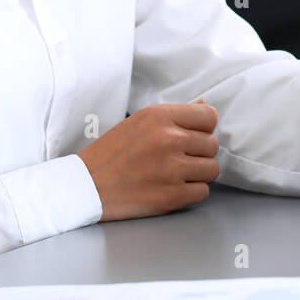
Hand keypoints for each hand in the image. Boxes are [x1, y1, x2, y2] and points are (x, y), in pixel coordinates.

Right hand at [77, 98, 219, 221]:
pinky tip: (172, 188)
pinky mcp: (173, 195)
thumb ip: (173, 116)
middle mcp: (169, 139)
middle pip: (212, 144)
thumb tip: (204, 104)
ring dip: (197, 173)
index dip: (204, 128)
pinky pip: (203, 192)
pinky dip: (191, 192)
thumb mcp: (139, 122)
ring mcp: (172, 168)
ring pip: (212, 169)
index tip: (194, 135)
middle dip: (199, 152)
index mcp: (159, 117)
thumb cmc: (111, 153)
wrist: (87, 186)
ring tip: (175, 174)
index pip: (209, 116)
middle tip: (178, 158)